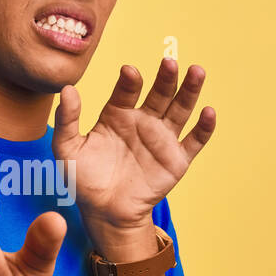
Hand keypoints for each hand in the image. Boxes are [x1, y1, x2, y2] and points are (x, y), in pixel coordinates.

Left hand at [52, 58, 215, 237]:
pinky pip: (194, 140)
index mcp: (118, 113)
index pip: (127, 91)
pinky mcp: (177, 159)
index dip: (130, 81)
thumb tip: (67, 89)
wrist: (104, 212)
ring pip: (180, 109)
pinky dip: (204, 127)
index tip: (129, 72)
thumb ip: (67, 120)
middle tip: (169, 62)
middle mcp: (143, 120)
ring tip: (197, 71)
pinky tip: (208, 112)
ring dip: (190, 90)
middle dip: (166, 78)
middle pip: (159, 93)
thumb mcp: (67, 150)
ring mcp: (162, 138)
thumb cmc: (84, 179)